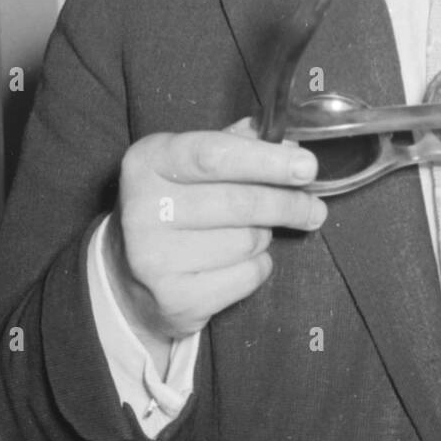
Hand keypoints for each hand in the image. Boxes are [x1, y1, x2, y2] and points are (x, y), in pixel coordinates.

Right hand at [103, 118, 324, 368]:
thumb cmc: (173, 208)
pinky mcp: (174, 298)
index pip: (215, 156)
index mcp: (148, 161)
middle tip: (313, 208)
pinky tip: (235, 262)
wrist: (127, 276)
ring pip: (249, 241)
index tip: (308, 167)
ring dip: (263, 236)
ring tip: (247, 234)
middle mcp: (142, 208)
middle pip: (240, 203)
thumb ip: (236, 145)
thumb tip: (288, 141)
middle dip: (288, 204)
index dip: (267, 161)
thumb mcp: (189, 165)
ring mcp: (154, 258)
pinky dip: (256, 267)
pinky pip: (247, 276)